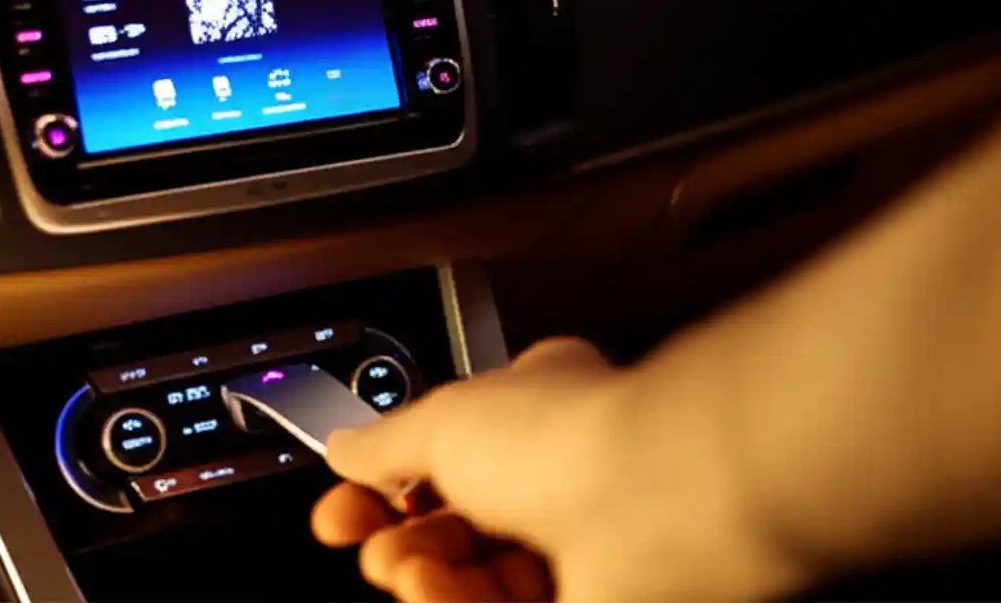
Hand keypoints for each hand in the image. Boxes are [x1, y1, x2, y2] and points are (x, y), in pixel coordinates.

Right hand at [311, 338, 624, 601]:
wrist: (656, 504)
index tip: (344, 504)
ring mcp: (579, 554)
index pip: (448, 456)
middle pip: (459, 527)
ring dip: (423, 577)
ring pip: (477, 582)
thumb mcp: (445, 421)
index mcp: (535, 415)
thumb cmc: (570, 438)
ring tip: (402, 568)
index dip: (388, 481)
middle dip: (398, 537)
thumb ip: (387, 442)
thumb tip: (345, 448)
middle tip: (367, 539)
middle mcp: (561, 481)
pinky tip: (428, 593)